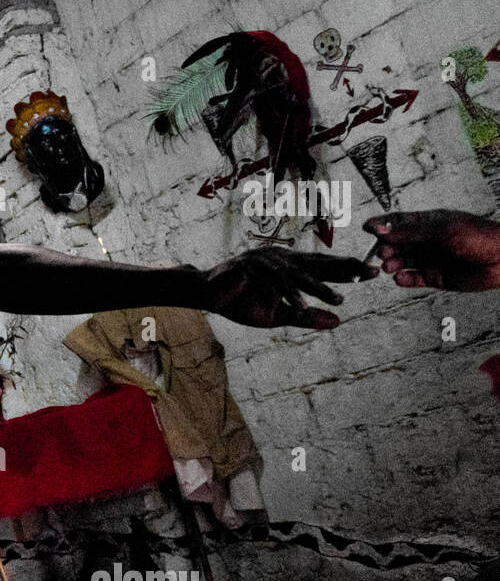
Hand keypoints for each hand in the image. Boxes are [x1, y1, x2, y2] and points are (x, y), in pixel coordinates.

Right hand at [201, 248, 377, 328]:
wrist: (208, 296)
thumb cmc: (242, 302)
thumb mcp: (279, 315)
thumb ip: (307, 317)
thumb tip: (339, 322)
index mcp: (289, 266)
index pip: (324, 266)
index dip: (348, 270)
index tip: (373, 273)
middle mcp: (281, 258)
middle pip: (319, 264)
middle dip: (346, 269)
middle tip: (373, 272)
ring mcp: (266, 261)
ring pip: (299, 275)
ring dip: (320, 288)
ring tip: (340, 300)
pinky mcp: (250, 267)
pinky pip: (273, 285)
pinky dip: (288, 298)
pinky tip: (302, 309)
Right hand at [363, 210, 499, 290]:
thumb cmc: (479, 237)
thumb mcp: (441, 229)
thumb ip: (410, 230)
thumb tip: (381, 228)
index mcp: (429, 223)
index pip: (399, 222)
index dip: (382, 225)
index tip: (367, 228)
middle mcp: (428, 241)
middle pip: (397, 243)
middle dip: (386, 248)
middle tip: (381, 253)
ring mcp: (431, 259)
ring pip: (403, 262)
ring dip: (393, 264)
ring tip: (389, 267)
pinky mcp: (436, 277)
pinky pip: (414, 279)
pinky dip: (405, 279)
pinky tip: (400, 279)